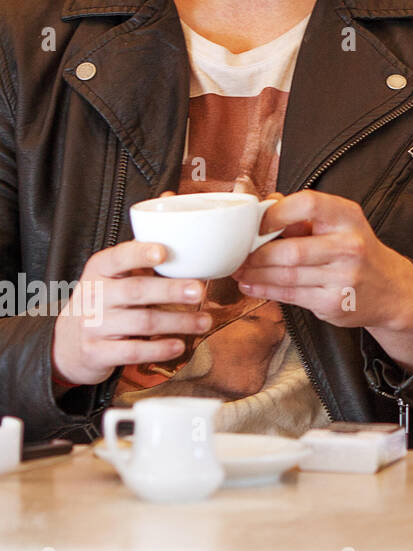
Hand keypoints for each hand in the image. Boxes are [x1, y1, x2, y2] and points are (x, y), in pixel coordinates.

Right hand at [51, 217, 210, 388]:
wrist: (68, 343)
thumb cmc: (105, 298)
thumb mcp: (114, 270)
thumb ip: (142, 242)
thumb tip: (168, 197)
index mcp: (100, 269)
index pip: (117, 257)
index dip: (139, 254)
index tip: (163, 252)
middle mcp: (94, 295)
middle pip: (136, 292)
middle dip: (171, 291)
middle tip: (200, 290)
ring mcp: (94, 326)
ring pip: (141, 323)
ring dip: (177, 322)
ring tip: (205, 321)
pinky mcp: (98, 353)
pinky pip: (132, 352)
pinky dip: (159, 350)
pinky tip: (180, 345)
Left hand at [231, 189, 412, 333]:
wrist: (391, 289)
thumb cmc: (357, 251)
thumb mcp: (341, 224)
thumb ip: (305, 214)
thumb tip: (266, 204)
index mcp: (349, 217)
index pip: (309, 204)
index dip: (277, 213)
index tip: (258, 223)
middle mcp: (350, 245)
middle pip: (292, 250)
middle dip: (257, 254)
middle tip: (238, 254)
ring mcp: (344, 277)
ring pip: (287, 275)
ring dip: (255, 273)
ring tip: (239, 269)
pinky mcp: (334, 302)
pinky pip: (290, 295)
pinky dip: (265, 289)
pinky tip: (251, 285)